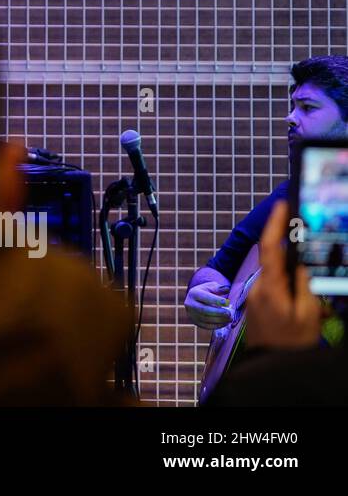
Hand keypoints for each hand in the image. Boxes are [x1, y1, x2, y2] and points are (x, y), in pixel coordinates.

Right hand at [185, 279, 232, 329]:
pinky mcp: (196, 322)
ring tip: (230, 318)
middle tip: (229, 313)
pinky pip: (207, 326)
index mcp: (194, 293)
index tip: (227, 302)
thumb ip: (219, 288)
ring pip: (206, 319)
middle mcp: (190, 304)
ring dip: (220, 320)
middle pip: (204, 310)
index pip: (205, 297)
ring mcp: (192, 314)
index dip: (216, 300)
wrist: (196, 300)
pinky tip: (225, 322)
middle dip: (218, 312)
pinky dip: (217, 325)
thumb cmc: (206, 292)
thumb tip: (227, 289)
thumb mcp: (211, 287)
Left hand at [245, 200, 322, 350]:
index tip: (281, 205)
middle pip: (276, 262)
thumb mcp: (308, 314)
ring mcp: (256, 296)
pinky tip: (309, 312)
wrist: (270, 366)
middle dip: (297, 262)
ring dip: (298, 285)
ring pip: (280, 277)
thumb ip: (305, 285)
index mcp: (269, 286)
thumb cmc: (291, 342)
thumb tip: (300, 264)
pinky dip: (294, 295)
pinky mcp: (258, 304)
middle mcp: (258, 287)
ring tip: (316, 308)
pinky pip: (278, 291)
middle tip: (313, 275)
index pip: (268, 248)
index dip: (273, 224)